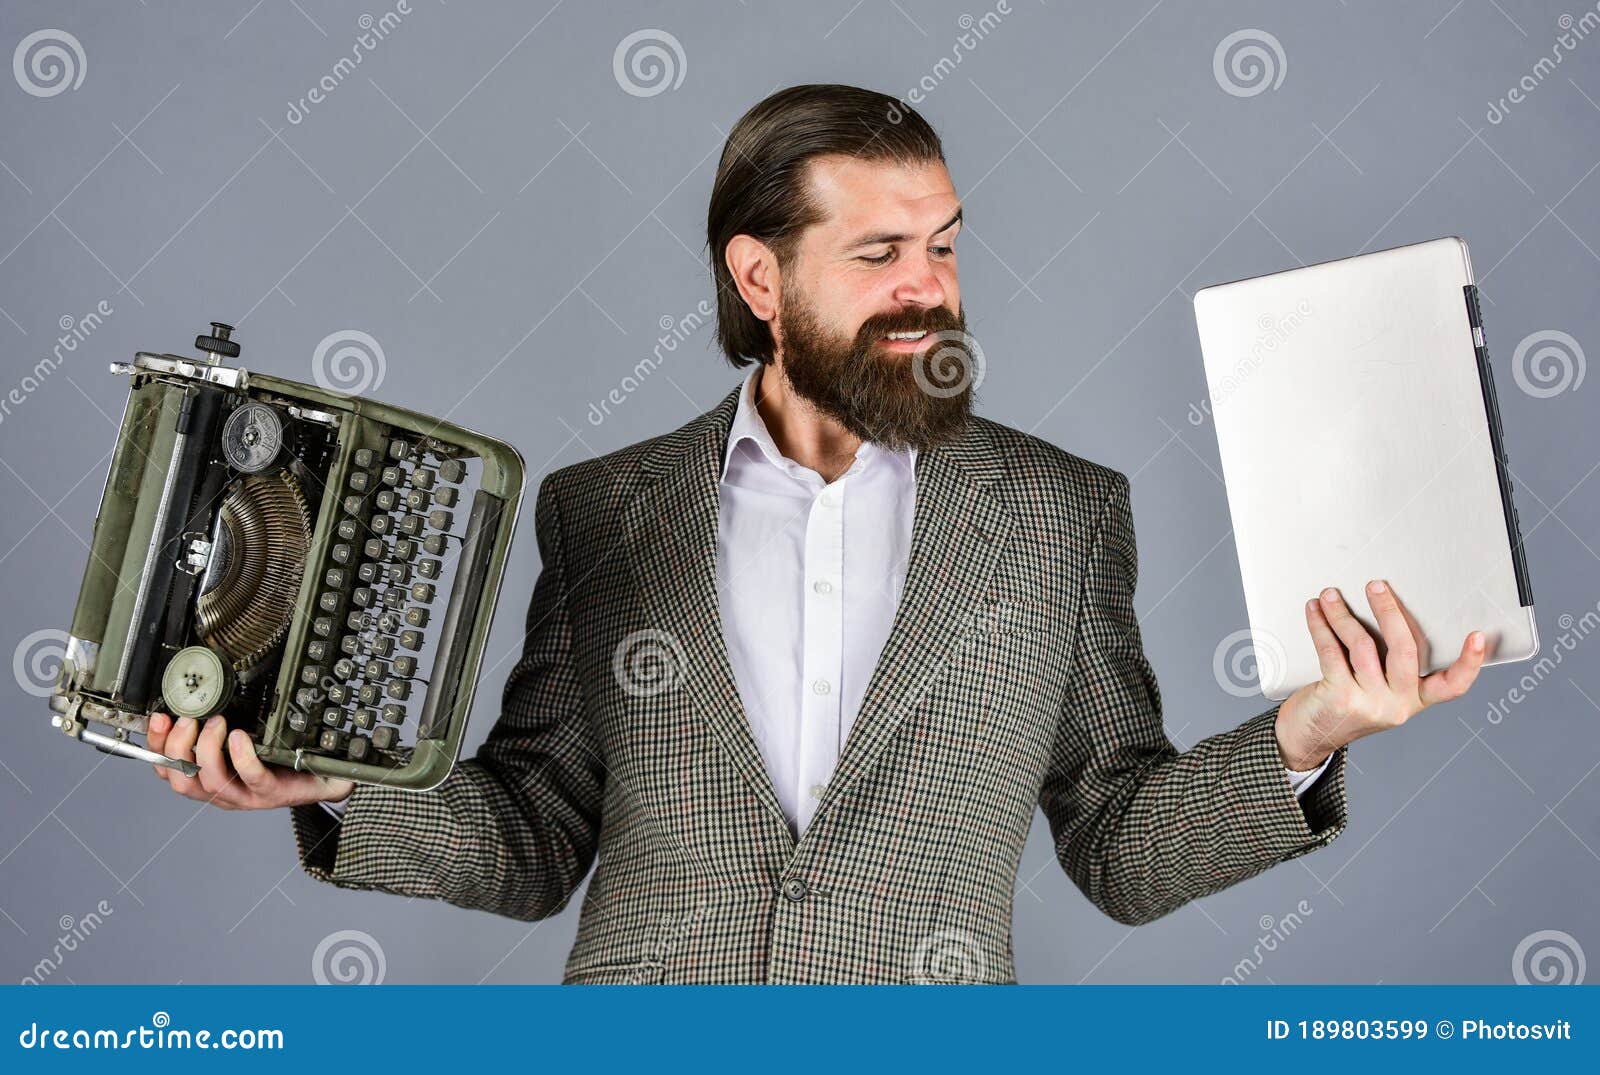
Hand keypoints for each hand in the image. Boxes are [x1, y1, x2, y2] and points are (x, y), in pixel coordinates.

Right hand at [147, 711, 353, 808]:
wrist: (320, 776)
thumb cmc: (278, 759)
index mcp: (207, 776)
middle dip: (177, 748)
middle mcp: (221, 789)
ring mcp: (245, 794)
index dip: (156, 746)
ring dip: (207, 748)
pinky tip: (240, 737)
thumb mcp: (241, 739)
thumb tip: (192, 699)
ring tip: (216, 723)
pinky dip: (241, 757)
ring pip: (211, 782)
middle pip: (181, 780)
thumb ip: (215, 726)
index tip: (159, 719)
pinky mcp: (271, 792)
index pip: (167, 769)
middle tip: (188, 721)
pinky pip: (251, 778)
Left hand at [1274, 580, 1487, 769]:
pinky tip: (1315, 611)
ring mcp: (1369, 703)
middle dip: (1389, 611)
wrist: (1310, 737)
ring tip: (1331, 595)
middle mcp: (1397, 704)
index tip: (1478, 636)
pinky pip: (1332, 651)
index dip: (1469, 663)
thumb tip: (1383, 611)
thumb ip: (1387, 663)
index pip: (1452, 685)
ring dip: (1343, 614)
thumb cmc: (1344, 704)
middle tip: (1376, 586)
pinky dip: (1321, 625)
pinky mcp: (1339, 697)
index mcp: (1415, 700)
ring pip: (1363, 645)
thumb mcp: (1378, 691)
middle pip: (1404, 650)